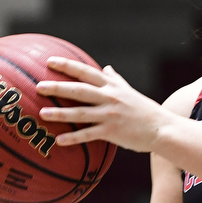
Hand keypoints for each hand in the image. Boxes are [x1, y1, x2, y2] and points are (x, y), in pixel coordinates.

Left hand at [35, 57, 169, 152]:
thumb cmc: (145, 110)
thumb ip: (116, 79)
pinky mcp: (112, 132)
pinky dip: (74, 138)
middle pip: (79, 90)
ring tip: (43, 114)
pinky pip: (89, 135)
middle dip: (58, 87)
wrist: (162, 128)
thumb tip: (107, 67)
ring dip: (61, 114)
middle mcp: (110, 98)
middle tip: (39, 86)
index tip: (50, 61)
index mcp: (112, 87)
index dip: (67, 66)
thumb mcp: (130, 91)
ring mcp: (110, 115)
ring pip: (81, 113)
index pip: (86, 72)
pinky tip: (60, 141)